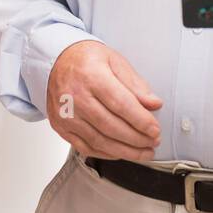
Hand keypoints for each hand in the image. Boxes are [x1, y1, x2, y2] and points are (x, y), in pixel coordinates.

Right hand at [46, 40, 162, 160]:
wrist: (56, 61)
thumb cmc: (87, 59)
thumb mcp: (115, 61)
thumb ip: (135, 84)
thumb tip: (154, 104)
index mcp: (91, 76)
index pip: (121, 104)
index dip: (141, 121)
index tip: (155, 130)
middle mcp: (75, 96)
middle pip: (111, 126)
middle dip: (137, 139)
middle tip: (153, 142)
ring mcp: (65, 114)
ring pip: (99, 141)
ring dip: (125, 151)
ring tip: (143, 152)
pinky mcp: (60, 126)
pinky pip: (85, 147)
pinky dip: (106, 153)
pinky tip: (121, 152)